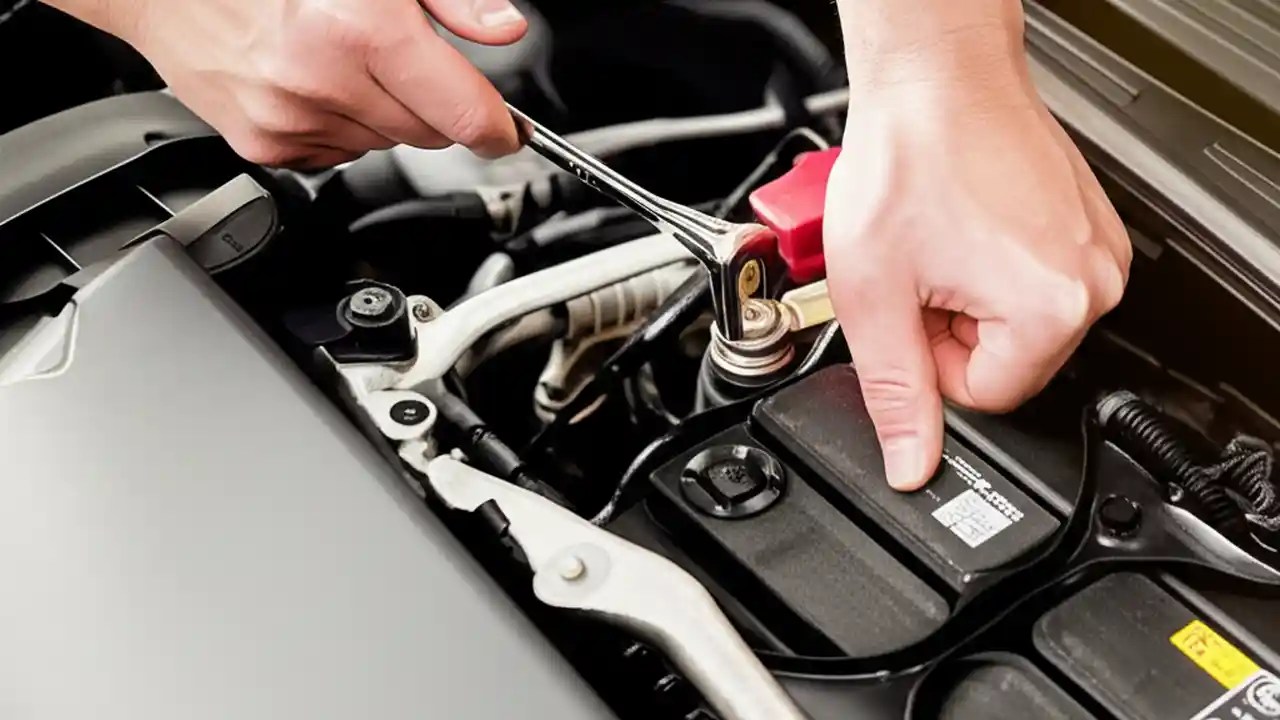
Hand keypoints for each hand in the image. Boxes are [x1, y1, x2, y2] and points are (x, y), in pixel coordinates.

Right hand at [50, 0, 528, 167]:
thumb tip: (504, 28)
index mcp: (361, 30)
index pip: (464, 114)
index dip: (497, 129)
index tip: (507, 132)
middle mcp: (323, 81)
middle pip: (428, 135)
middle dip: (430, 105)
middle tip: (400, 61)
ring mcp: (290, 121)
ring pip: (383, 147)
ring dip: (381, 115)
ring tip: (341, 62)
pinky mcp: (264, 145)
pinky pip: (337, 156)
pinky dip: (338, 128)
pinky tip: (311, 84)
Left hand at [823, 16, 1130, 490]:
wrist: (934, 79)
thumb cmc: (908, 162)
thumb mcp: (874, 295)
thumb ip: (893, 392)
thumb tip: (911, 466)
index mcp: (1052, 310)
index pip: (985, 397)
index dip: (930, 361)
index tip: (912, 312)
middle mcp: (1094, 284)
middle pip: (1006, 364)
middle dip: (949, 332)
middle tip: (919, 272)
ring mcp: (1096, 252)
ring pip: (1016, 327)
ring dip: (965, 300)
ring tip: (939, 243)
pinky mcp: (1087, 229)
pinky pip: (1032, 285)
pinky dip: (989, 269)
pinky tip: (962, 227)